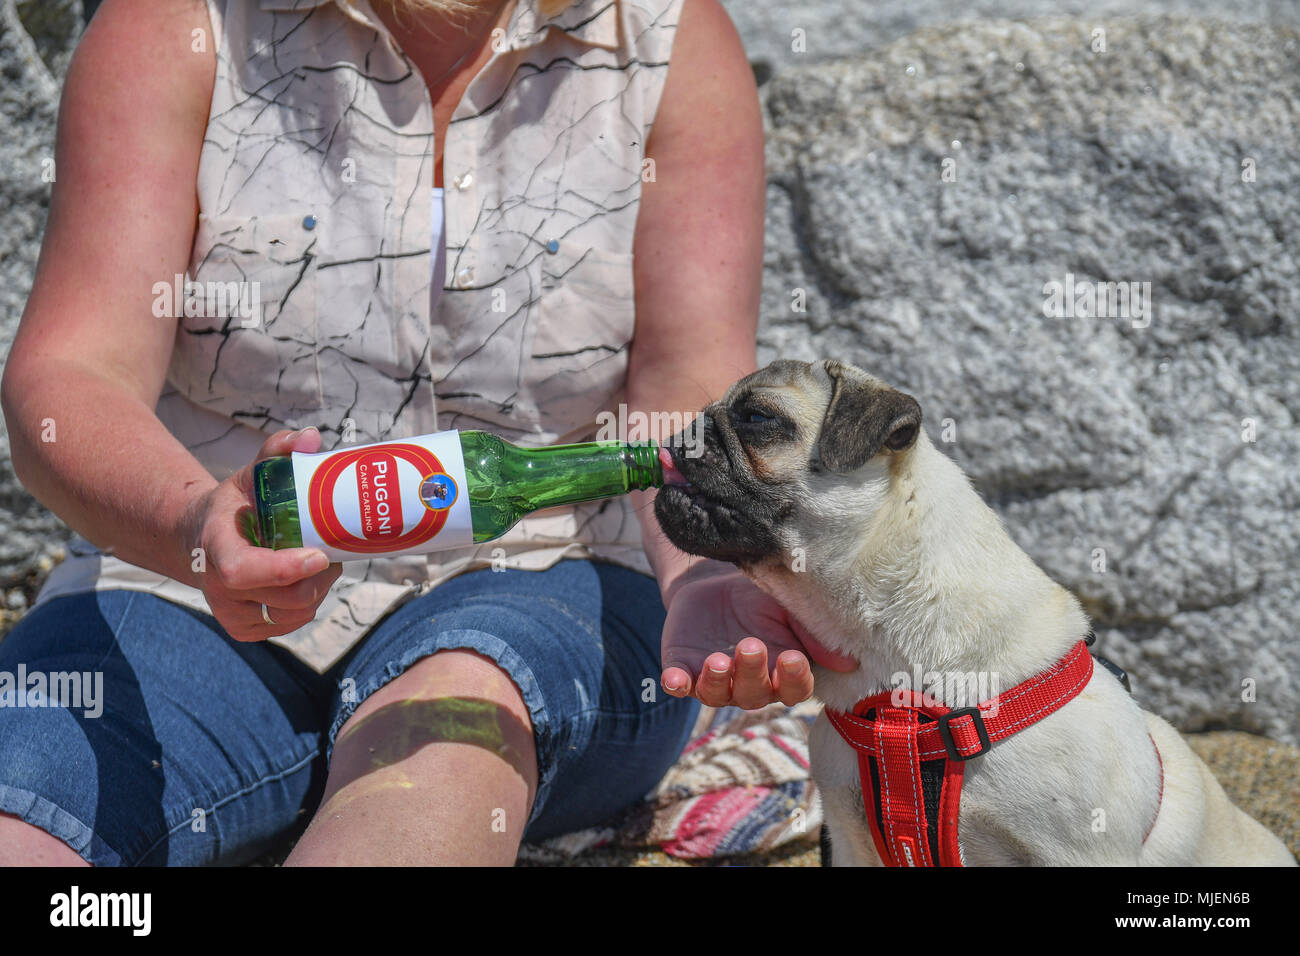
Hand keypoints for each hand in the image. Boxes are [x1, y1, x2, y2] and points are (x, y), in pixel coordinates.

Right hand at [182, 427, 341, 641]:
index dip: (286, 569)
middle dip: (320, 577)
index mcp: (217, 549)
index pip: (246, 571)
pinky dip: (306, 604)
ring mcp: (231, 615)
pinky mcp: (245, 631)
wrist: (199, 542)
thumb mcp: (250, 475)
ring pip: (295, 613)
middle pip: (287, 598)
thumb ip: (277, 452)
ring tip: (319, 563)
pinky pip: (291, 623)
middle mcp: (219, 590)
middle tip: (331, 552)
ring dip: (317, 590)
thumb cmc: (234, 506)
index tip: (318, 556)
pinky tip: (306, 581)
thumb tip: (312, 437)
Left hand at [660, 564, 820, 708]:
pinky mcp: (683, 669)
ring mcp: (715, 681)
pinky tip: (673, 679)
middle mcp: (750, 686)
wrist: (717, 584)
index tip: (793, 658)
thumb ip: (813, 632)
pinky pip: (679, 685)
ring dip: (718, 681)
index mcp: (782, 674)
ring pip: (717, 694)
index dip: (794, 678)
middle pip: (754, 694)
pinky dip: (676, 684)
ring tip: (718, 660)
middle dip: (753, 672)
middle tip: (750, 645)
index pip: (793, 688)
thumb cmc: (763, 600)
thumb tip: (849, 662)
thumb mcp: (789, 608)